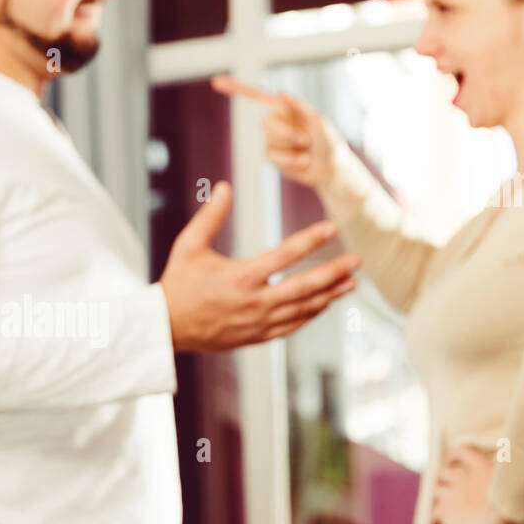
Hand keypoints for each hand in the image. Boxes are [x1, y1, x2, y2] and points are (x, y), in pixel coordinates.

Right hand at [159, 181, 360, 352]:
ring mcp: (258, 323)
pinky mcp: (257, 336)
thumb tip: (223, 187)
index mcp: (240, 278)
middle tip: (357, 261)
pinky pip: (292, 325)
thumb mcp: (188, 246)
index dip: (312, 240)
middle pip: (304, 287)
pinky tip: (326, 303)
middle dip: (334, 273)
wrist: (166, 328)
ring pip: (303, 309)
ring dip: (330, 295)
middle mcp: (254, 302)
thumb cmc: (177, 283)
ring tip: (352, 283)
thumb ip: (209, 216)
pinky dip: (312, 314)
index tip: (333, 228)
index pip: (285, 256)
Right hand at [212, 75, 347, 191]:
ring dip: (290, 150)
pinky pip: (272, 158)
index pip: (258, 95)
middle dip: (286, 134)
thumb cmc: (329, 143)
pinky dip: (289, 161)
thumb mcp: (320, 122)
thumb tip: (281, 93)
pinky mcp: (273, 156)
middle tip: (305, 141)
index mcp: (287, 107)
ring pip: (269, 143)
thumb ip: (300, 108)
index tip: (216, 83)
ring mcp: (272, 140)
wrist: (331, 170)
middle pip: (266, 123)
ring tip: (306, 153)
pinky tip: (301, 162)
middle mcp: (277, 121)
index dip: (236, 88)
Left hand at [430, 444, 523, 523]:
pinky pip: (431, 518)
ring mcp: (453, 495)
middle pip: (444, 472)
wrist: (505, 520)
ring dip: (439, 499)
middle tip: (450, 492)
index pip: (463, 452)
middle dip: (445, 480)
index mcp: (483, 468)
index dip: (456, 456)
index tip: (454, 460)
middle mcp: (464, 479)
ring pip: (436, 491)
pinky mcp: (445, 511)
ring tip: (446, 513)